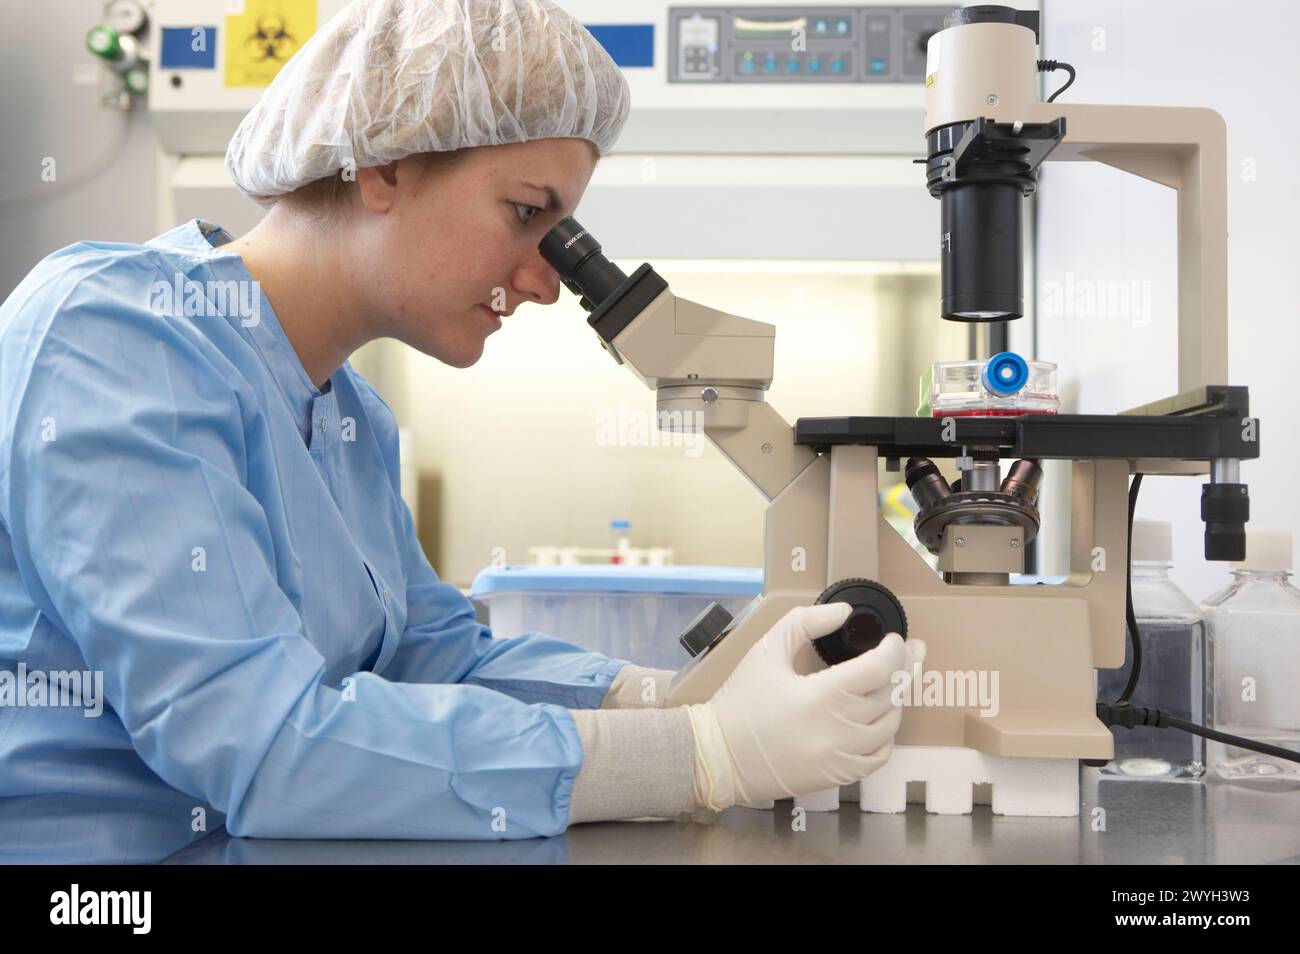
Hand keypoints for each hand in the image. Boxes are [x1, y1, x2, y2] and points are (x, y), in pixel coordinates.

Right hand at [685, 602, 924, 809]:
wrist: (720, 756)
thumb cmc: (741, 701)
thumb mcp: (766, 650)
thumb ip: (806, 622)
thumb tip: (844, 613)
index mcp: (822, 695)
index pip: (879, 668)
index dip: (894, 649)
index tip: (893, 638)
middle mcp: (839, 729)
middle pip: (891, 694)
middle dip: (904, 667)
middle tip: (910, 652)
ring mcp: (842, 757)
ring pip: (890, 724)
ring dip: (896, 699)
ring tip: (892, 681)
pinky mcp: (839, 775)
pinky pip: (880, 755)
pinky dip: (887, 735)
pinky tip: (881, 718)